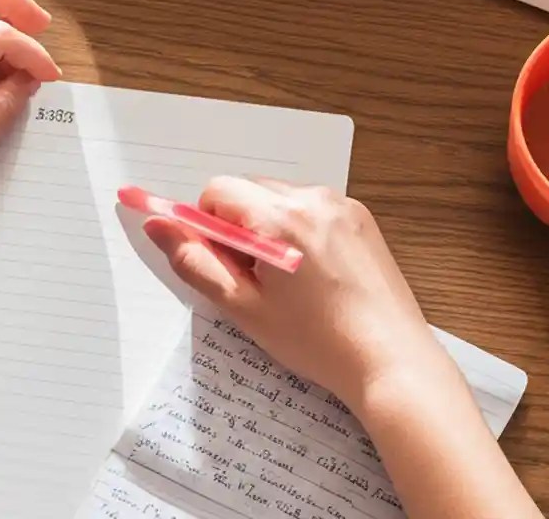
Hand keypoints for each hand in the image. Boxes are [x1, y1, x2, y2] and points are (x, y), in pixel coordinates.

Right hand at [143, 177, 450, 407]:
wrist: (388, 358)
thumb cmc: (318, 341)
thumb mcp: (244, 308)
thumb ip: (195, 262)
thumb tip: (159, 227)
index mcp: (280, 217)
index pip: (217, 191)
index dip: (206, 226)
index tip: (217, 263)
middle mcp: (313, 198)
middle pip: (249, 191)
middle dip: (238, 227)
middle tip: (251, 280)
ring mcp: (343, 205)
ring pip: (280, 199)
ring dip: (268, 229)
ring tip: (286, 284)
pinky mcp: (362, 218)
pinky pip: (312, 210)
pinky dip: (299, 232)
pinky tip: (313, 278)